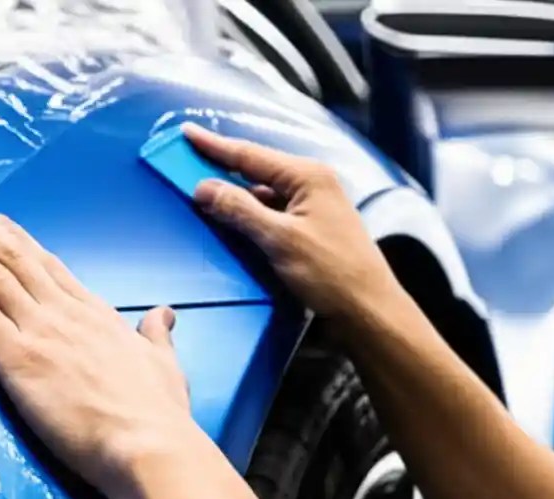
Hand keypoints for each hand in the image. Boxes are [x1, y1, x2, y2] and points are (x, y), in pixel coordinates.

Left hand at [0, 190, 203, 498]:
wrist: (145, 442)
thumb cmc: (157, 415)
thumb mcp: (164, 365)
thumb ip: (157, 335)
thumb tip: (163, 315)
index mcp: (96, 315)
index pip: (50, 268)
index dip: (21, 241)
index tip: (0, 221)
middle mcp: (63, 313)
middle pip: (14, 258)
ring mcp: (38, 331)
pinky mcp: (16, 357)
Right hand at [184, 124, 402, 324]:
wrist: (368, 310)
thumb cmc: (330, 273)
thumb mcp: (280, 240)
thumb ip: (239, 210)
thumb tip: (202, 188)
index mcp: (307, 177)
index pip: (250, 155)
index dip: (214, 146)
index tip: (186, 132)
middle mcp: (311, 184)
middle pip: (255, 170)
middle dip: (221, 167)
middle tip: (186, 160)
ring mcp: (311, 206)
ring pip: (262, 193)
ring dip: (234, 194)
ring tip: (201, 192)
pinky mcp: (309, 228)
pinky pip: (270, 212)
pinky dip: (248, 214)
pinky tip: (231, 221)